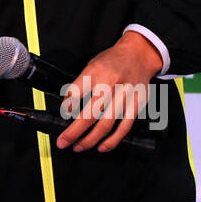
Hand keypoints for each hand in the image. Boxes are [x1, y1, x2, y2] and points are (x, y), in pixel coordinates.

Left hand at [56, 32, 162, 153]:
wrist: (138, 55)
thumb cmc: (112, 61)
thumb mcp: (91, 65)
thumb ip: (80, 85)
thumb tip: (68, 107)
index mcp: (95, 72)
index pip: (75, 93)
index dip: (66, 107)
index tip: (62, 115)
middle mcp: (110, 84)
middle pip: (90, 114)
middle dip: (74, 132)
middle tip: (63, 142)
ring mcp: (125, 95)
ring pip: (106, 124)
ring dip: (90, 140)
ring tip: (78, 146)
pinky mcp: (137, 104)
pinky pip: (124, 127)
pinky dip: (112, 140)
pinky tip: (102, 147)